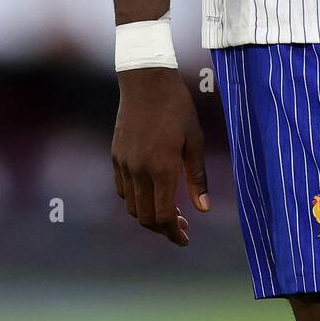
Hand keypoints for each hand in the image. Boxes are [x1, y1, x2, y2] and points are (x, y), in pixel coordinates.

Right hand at [111, 67, 209, 244]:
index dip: (174, 234)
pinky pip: (122, 190)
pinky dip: (135, 200)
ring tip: (168, 212)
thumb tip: (203, 209)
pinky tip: (150, 193)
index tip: (185, 240)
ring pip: (132, 207)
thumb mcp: (195, 140)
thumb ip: (197, 177)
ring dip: (148, 216)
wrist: (146, 81)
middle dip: (163, 229)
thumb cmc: (177, 108)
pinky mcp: (116, 156)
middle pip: (145, 218)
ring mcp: (124, 164)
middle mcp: (140, 171)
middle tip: (181, 228)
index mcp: (162, 168)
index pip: (164, 216)